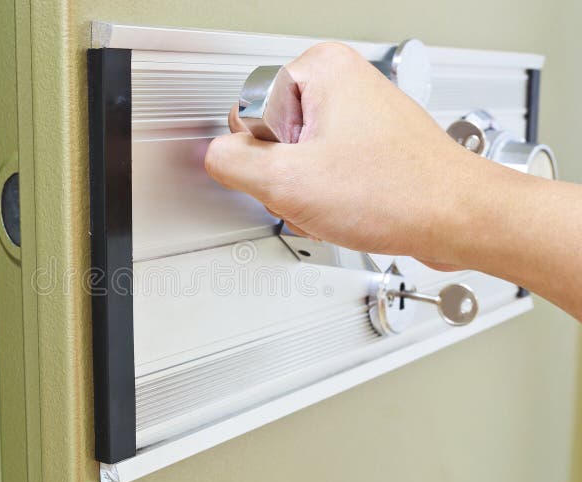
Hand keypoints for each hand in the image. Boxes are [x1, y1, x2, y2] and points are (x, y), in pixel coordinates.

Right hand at [204, 42, 480, 266]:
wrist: (458, 220)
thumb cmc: (400, 192)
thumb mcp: (287, 181)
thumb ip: (232, 163)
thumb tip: (216, 157)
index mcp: (321, 69)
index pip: (244, 113)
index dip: (261, 156)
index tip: (293, 169)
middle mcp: (342, 83)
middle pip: (269, 139)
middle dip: (282, 179)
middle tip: (314, 190)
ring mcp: (357, 116)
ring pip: (294, 162)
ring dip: (303, 195)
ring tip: (336, 202)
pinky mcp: (368, 146)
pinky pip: (321, 173)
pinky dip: (325, 199)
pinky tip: (347, 208)